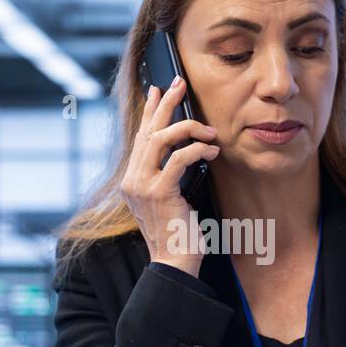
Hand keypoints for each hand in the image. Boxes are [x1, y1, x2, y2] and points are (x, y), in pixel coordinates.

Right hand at [120, 75, 220, 276]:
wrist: (175, 262)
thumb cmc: (178, 234)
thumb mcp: (170, 199)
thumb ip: (169, 175)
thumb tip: (184, 149)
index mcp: (132, 181)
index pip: (140, 137)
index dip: (149, 112)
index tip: (157, 90)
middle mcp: (132, 180)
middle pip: (148, 131)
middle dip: (166, 104)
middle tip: (179, 83)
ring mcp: (142, 186)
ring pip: (161, 140)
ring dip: (188, 128)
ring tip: (210, 129)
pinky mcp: (159, 192)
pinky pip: (179, 159)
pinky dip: (198, 149)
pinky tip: (213, 149)